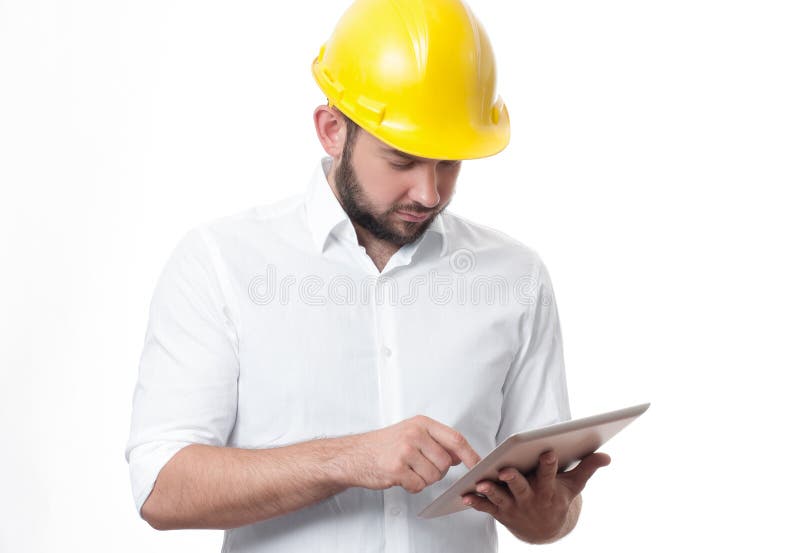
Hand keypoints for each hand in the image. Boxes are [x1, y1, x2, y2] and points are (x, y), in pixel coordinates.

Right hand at [340, 415, 481, 492]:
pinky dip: (412, 486)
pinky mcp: (396, 468)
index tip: (478, 466)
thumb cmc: (383, 445)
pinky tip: (400, 477)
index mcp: (421, 423)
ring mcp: (405, 451)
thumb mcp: (411, 433)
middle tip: (420, 468)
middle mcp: (414, 434)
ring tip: (407, 470)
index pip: (455, 439)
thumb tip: (460, 455)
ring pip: (433, 476)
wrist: (354, 455)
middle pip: (446, 462)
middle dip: (438, 471)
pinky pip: (418, 486)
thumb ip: (436, 441)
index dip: (470, 454)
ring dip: (423, 479)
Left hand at [461, 450, 610, 542]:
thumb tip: (607, 456)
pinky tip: (465, 496)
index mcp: (549, 490)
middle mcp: (530, 500)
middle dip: (514, 480)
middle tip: (506, 470)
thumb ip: (587, 468)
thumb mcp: (573, 485)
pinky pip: (486, 508)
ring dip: (490, 491)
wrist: (544, 529)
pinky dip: (476, 502)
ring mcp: (514, 507)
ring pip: (500, 498)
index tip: (548, 452)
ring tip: (481, 483)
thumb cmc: (558, 497)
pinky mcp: (500, 512)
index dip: (549, 465)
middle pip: (521, 488)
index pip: (549, 476)